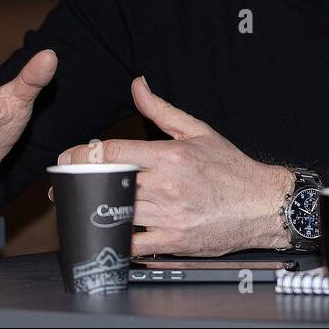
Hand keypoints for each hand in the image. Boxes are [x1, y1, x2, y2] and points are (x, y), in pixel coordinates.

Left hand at [54, 77, 295, 256]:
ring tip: (80, 203)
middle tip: (65, 182)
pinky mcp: (172, 241)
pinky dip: (115, 238)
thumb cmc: (231, 168)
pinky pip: (132, 244)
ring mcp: (169, 216)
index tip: (69, 156)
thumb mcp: (198, 131)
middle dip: (82, 181)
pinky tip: (107, 230)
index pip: (113, 152)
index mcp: (171, 156)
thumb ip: (161, 110)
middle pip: (107, 182)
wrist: (262, 205)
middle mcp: (168, 186)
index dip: (82, 153)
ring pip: (115, 213)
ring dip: (94, 208)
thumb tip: (137, 85)